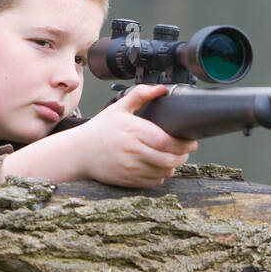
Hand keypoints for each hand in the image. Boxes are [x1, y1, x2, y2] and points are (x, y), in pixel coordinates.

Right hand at [76, 84, 197, 187]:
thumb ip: (140, 95)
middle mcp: (133, 151)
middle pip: (169, 159)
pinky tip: (159, 167)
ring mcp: (131, 168)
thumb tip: (162, 89)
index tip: (191, 142)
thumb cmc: (100, 129)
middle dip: (182, 156)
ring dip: (173, 166)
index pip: (167, 141)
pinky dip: (161, 175)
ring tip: (173, 158)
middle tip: (185, 151)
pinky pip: (153, 182)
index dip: (184, 144)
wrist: (79, 152)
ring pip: (164, 172)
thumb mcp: (118, 107)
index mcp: (133, 131)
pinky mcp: (128, 180)